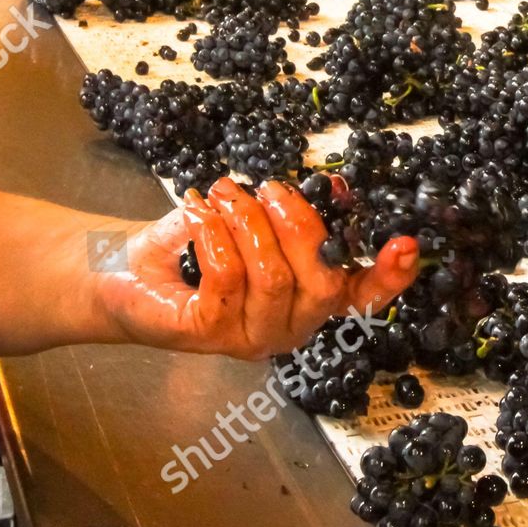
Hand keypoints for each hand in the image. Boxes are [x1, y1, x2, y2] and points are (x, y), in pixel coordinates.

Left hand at [96, 178, 419, 358]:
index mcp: (310, 301)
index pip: (363, 298)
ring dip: (250, 223)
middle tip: (267, 188)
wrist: (119, 275)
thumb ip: (291, 214)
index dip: (390, 276)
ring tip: (222, 194)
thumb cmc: (190, 249)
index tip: (407, 242)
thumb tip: (334, 188)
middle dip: (300, 225)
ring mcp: (250, 337)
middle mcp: (290, 327)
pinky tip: (198, 215)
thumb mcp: (249, 223)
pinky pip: (227, 280)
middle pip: (323, 283)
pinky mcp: (208, 334)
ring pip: (275, 278)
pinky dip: (214, 236)